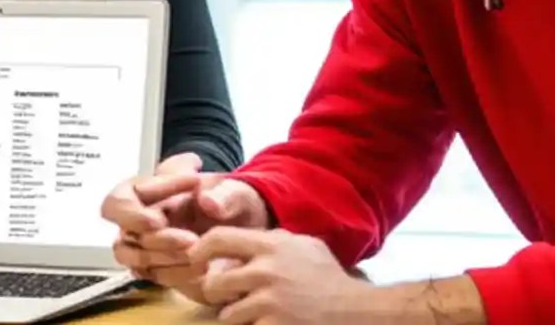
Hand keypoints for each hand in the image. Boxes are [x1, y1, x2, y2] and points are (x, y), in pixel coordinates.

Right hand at [100, 154, 267, 303]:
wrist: (241, 229)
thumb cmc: (225, 201)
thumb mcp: (233, 190)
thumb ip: (224, 193)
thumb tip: (209, 202)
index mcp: (141, 192)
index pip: (118, 202)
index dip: (132, 214)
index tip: (158, 220)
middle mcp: (137, 223)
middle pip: (124, 239)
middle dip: (158, 240)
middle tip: (190, 240)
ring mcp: (146, 250)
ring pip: (137, 263)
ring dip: (166, 260)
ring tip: (199, 256)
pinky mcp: (161, 272)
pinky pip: (158, 279)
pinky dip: (179, 275)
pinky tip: (204, 270)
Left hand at [188, 227, 372, 323]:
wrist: (360, 313)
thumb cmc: (330, 279)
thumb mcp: (304, 246)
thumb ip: (271, 241)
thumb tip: (236, 242)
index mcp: (270, 245)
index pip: (217, 238)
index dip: (199, 251)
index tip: (194, 262)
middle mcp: (265, 271)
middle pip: (213, 283)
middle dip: (216, 294)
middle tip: (227, 298)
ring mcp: (269, 303)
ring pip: (226, 314)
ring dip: (236, 318)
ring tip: (256, 315)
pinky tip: (269, 323)